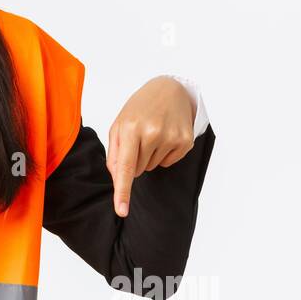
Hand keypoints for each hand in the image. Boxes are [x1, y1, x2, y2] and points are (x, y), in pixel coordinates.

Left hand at [106, 76, 196, 217]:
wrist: (169, 89)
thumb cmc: (139, 108)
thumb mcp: (119, 124)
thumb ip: (114, 153)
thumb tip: (118, 178)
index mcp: (131, 128)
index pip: (125, 167)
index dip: (122, 191)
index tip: (121, 210)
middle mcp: (153, 133)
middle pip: (138, 170)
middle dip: (135, 158)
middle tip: (139, 136)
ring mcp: (171, 137)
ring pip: (152, 167)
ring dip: (149, 156)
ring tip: (153, 133)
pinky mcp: (186, 141)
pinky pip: (167, 163)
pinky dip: (163, 154)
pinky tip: (165, 136)